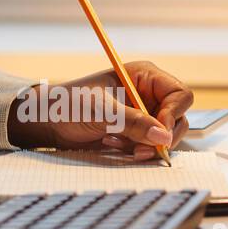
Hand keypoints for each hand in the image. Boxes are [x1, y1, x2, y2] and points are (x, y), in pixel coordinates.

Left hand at [6, 61, 194, 160]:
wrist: (48, 121)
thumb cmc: (70, 104)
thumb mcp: (101, 111)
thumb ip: (133, 122)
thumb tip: (164, 137)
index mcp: (144, 77)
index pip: (179, 94)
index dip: (174, 114)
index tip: (160, 132)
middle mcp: (148, 95)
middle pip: (178, 118)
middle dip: (160, 136)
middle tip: (140, 149)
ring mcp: (143, 116)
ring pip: (165, 137)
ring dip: (145, 146)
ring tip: (115, 143)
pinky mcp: (135, 134)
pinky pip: (150, 147)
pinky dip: (136, 152)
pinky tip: (112, 145)